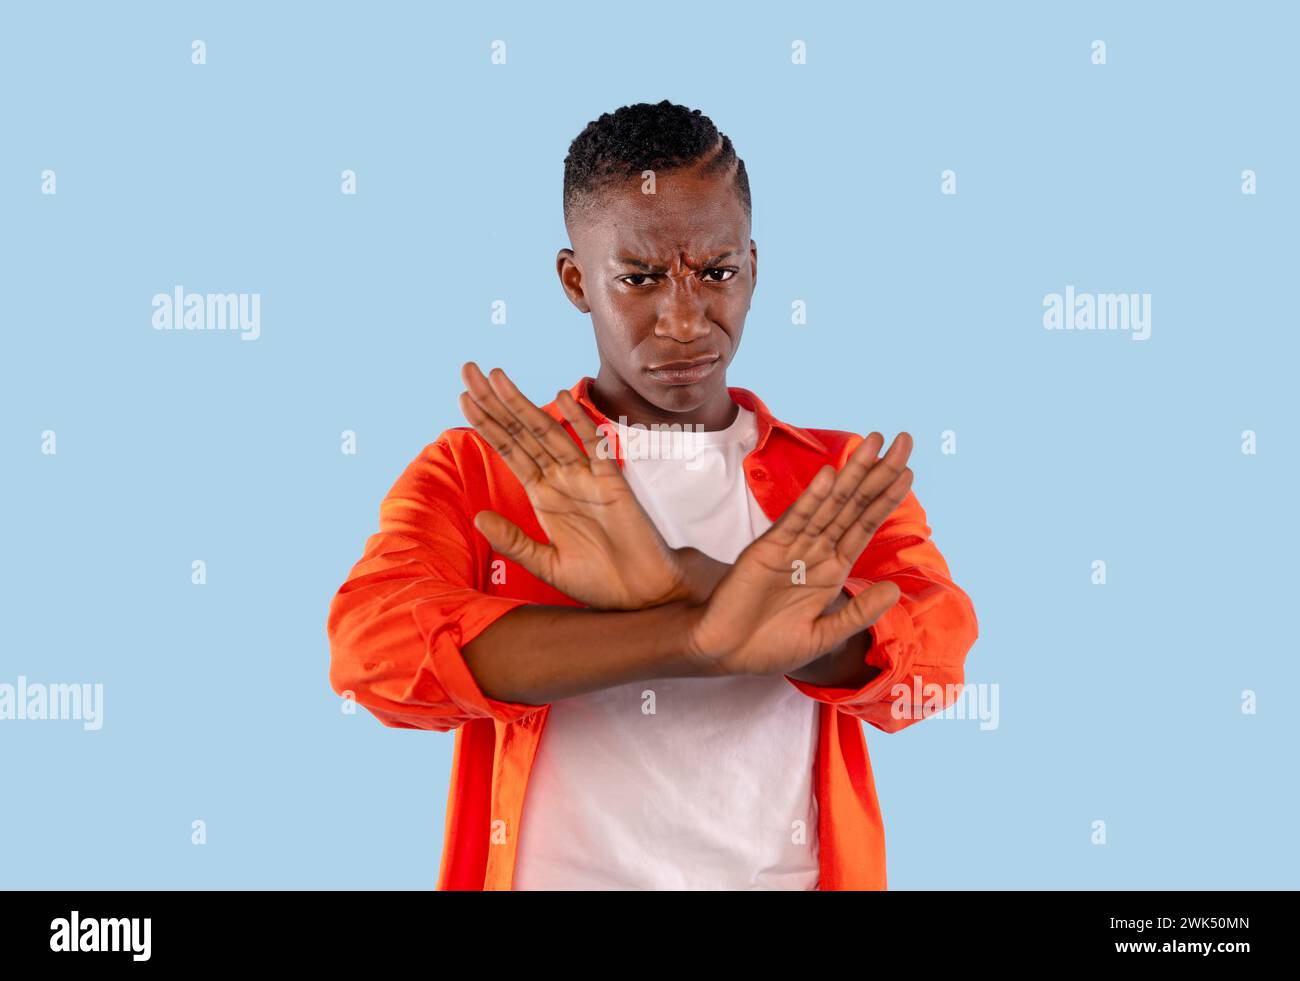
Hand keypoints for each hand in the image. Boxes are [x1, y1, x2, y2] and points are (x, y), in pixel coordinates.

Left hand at [457, 362, 692, 609]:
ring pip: (548, 432)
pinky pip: (594, 445)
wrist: (643, 594)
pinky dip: (578, 421)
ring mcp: (585, 477)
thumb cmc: (599, 581)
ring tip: (496, 377)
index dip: (486, 424)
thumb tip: (478, 517)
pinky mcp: (612, 482)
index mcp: (542, 497)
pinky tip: (561, 397)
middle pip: (521, 432)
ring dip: (521, 404)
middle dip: (494, 402)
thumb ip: (514, 542)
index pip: (508, 451)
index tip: (463, 397)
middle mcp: (560, 480)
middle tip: (468, 368)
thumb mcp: (547, 566)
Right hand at [683, 431, 914, 677]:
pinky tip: (830, 477)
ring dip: (852, 474)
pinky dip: (812, 499)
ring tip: (875, 443)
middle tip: (904, 440)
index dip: (886, 498)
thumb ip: (859, 613)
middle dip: (878, 473)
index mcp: (832, 570)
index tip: (908, 472)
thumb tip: (895, 588)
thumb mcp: (824, 636)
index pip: (865, 525)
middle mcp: (816, 552)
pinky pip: (795, 520)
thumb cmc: (769, 647)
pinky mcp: (767, 549)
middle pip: (853, 505)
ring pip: (829, 504)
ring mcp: (792, 547)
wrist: (725, 653)